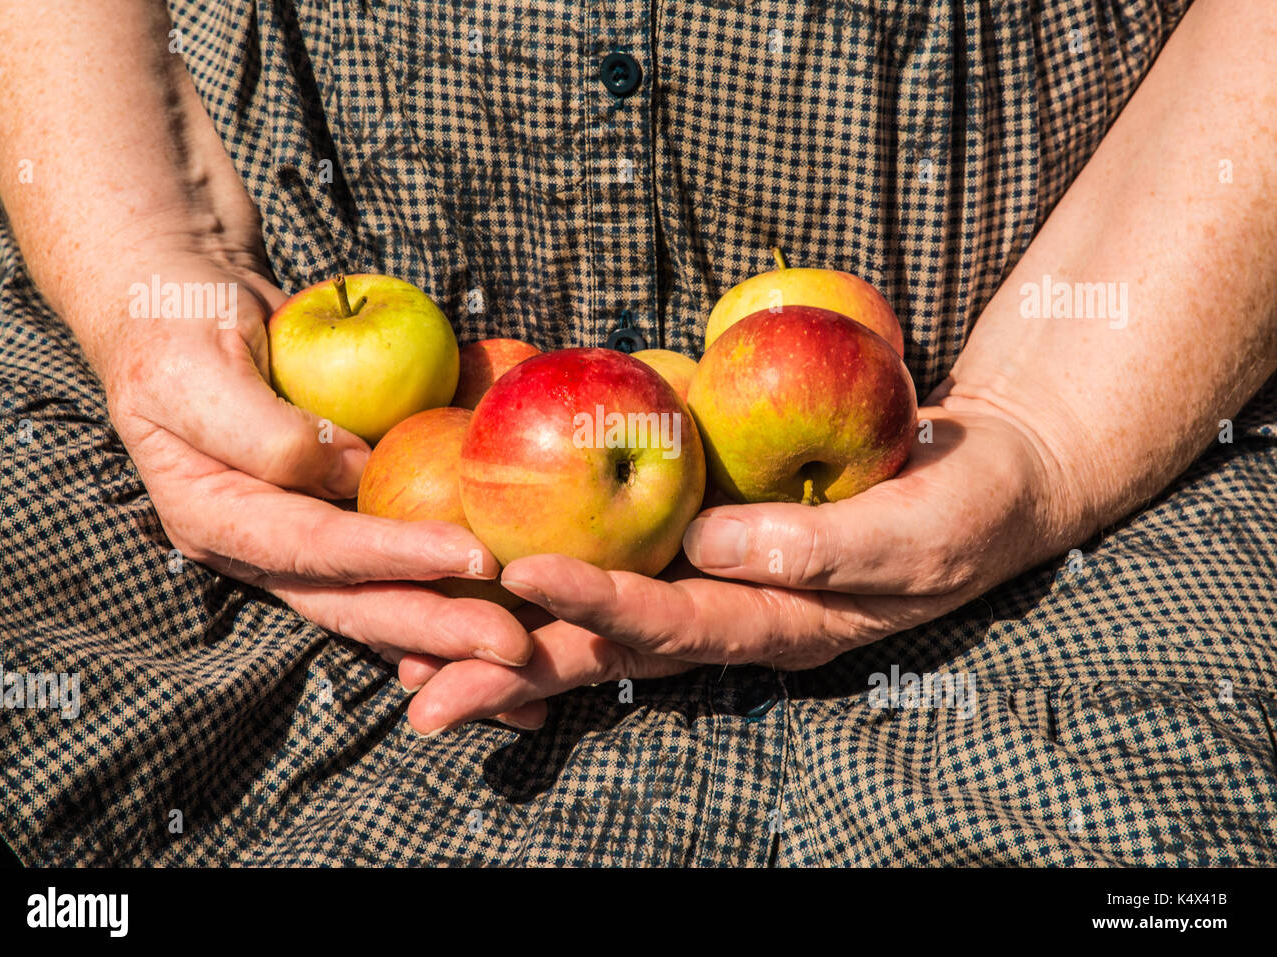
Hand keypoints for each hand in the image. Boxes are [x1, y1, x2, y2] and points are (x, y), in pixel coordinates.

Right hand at [85, 242, 535, 709]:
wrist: (185, 303)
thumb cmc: (178, 324)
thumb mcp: (197, 366)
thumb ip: (263, 429)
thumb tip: (352, 475)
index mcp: (214, 519)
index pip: (315, 548)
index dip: (394, 558)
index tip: (475, 559)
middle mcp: (260, 548)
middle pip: (356, 601)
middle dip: (437, 628)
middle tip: (516, 649)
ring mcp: (302, 541)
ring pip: (380, 600)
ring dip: (449, 633)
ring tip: (522, 663)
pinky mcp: (339, 520)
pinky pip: (396, 562)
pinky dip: (448, 590)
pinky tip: (507, 610)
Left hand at [400, 399, 1078, 732]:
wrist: (985, 476)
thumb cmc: (968, 506)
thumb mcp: (918, 528)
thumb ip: (825, 547)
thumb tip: (711, 545)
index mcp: (782, 624)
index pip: (678, 624)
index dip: (602, 606)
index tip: (524, 578)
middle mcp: (733, 614)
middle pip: (612, 646)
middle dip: (519, 668)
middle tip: (423, 691)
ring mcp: (714, 580)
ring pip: (601, 615)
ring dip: (514, 634)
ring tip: (422, 650)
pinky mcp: (707, 540)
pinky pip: (623, 560)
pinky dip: (559, 566)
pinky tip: (493, 568)